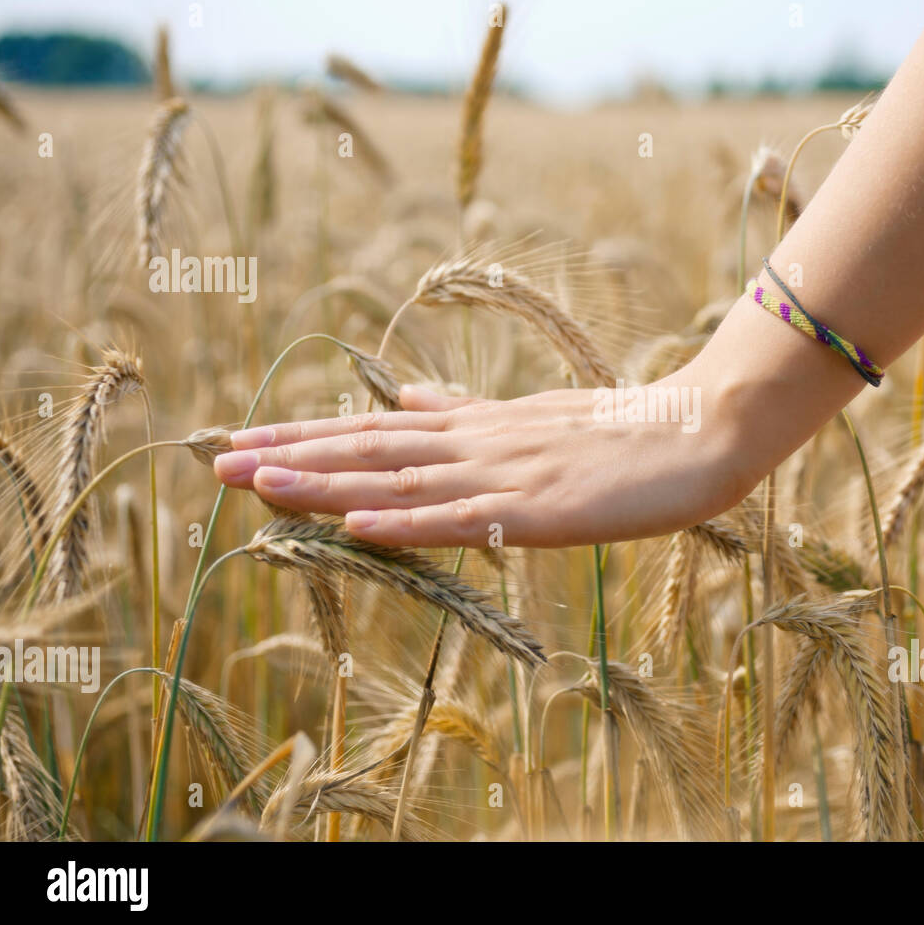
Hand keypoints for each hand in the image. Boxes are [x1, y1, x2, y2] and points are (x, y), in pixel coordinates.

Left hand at [212, 378, 757, 547]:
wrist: (703, 429)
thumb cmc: (630, 431)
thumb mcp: (536, 415)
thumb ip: (468, 413)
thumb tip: (405, 397)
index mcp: (481, 427)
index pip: (379, 430)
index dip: (309, 436)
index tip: (247, 440)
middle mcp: (482, 443)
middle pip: (373, 447)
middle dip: (294, 454)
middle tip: (220, 459)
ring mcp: (509, 473)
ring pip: (404, 478)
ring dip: (328, 482)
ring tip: (259, 484)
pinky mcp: (543, 508)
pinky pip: (464, 518)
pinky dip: (408, 522)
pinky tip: (357, 527)